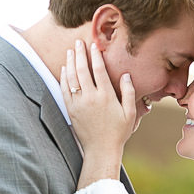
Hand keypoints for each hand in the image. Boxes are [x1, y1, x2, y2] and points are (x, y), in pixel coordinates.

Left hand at [60, 39, 138, 163]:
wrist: (100, 150)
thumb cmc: (118, 132)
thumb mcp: (130, 113)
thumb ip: (129, 92)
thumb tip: (126, 75)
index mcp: (106, 96)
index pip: (99, 70)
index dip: (96, 56)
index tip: (94, 45)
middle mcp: (90, 98)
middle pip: (82, 70)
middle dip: (80, 54)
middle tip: (78, 43)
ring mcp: (78, 104)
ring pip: (71, 78)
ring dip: (70, 63)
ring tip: (70, 51)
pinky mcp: (70, 110)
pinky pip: (64, 90)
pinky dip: (63, 77)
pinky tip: (64, 69)